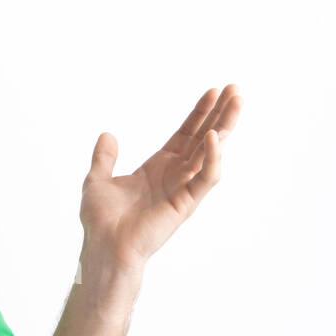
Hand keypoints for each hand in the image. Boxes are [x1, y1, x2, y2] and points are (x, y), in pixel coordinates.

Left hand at [81, 84, 241, 276]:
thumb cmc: (102, 221)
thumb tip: (107, 134)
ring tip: (237, 103)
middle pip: (204, 137)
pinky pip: (206, 177)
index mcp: (159, 167)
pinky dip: (212, 157)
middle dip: (221, 113)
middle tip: (235, 89)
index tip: (212, 91)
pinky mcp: (186, 202)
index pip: (186, 133)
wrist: (104, 246)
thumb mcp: (98, 180)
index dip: (199, 113)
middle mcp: (175, 175)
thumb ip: (105, 158)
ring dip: (225, 127)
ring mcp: (183, 187)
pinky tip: (214, 136)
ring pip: (212, 152)